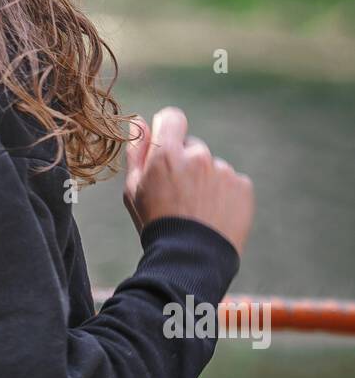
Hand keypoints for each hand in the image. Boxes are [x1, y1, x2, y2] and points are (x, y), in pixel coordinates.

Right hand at [123, 106, 254, 256]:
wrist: (191, 259)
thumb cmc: (155, 224)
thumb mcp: (134, 189)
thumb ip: (136, 152)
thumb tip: (139, 121)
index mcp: (167, 153)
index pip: (172, 118)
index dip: (167, 130)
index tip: (165, 145)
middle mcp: (198, 156)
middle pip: (192, 148)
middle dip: (185, 165)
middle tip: (178, 197)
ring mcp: (223, 171)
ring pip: (212, 168)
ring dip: (205, 182)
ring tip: (197, 213)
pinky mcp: (242, 186)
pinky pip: (231, 183)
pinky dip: (224, 195)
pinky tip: (213, 216)